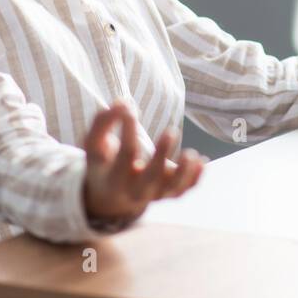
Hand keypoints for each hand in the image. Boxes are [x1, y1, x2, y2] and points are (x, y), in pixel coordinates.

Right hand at [81, 100, 206, 228]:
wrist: (109, 196)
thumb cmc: (102, 163)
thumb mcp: (94, 145)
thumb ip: (103, 122)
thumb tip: (123, 102)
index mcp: (114, 179)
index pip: (126, 154)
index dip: (129, 129)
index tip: (129, 108)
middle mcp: (135, 191)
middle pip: (151, 178)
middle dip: (162, 156)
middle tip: (171, 130)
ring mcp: (153, 195)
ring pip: (172, 190)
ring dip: (184, 173)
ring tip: (192, 154)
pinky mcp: (167, 193)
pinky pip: (183, 190)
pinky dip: (195, 179)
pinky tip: (202, 162)